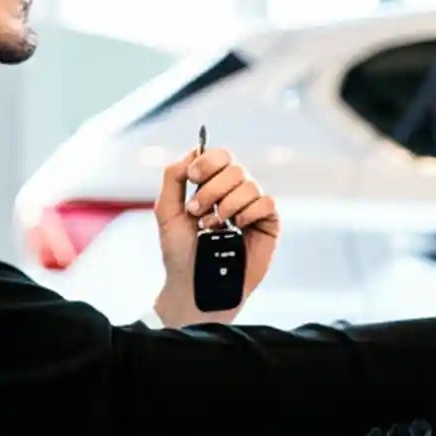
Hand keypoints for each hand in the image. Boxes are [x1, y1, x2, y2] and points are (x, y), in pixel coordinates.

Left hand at [152, 147, 280, 326]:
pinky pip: (266, 203)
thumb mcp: (167, 211)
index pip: (220, 157)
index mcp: (213, 186)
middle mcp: (235, 193)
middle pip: (235, 168)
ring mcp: (253, 208)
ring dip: (227, 204)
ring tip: (214, 225)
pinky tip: (237, 227)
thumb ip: (174, 178)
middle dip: (213, 189)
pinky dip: (249, 212)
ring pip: (250, 185)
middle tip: (197, 211)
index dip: (209, 160)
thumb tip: (193, 152)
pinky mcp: (269, 224)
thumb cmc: (180, 251)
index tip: (194, 177)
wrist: (193, 282)